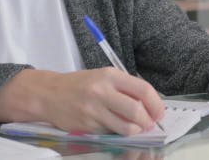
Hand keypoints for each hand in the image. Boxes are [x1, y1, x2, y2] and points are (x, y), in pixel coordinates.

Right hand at [0, 68, 163, 135]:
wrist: (49, 94)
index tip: (159, 113)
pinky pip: (111, 133)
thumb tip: (149, 105)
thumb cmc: (80, 85)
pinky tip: (113, 127)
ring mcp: (93, 110)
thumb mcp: (102, 77)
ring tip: (134, 128)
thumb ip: (124, 88)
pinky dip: (117, 133)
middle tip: (149, 124)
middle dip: (148, 122)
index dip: (156, 104)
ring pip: (126, 127)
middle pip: (137, 111)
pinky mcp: (87, 125)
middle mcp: (102, 91)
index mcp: (110, 75)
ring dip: (135, 131)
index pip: (143, 89)